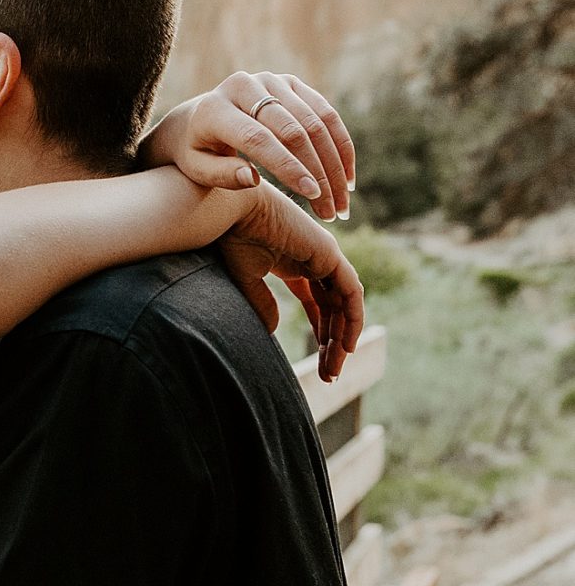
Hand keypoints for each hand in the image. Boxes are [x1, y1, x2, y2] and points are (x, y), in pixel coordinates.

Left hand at [146, 73, 354, 219]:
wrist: (200, 118)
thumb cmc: (197, 152)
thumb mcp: (197, 168)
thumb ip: (220, 175)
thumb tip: (252, 179)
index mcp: (216, 109)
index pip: (258, 138)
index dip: (288, 167)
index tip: (312, 196)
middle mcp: (245, 86)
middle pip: (293, 130)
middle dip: (318, 173)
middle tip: (332, 211)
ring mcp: (271, 81)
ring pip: (316, 121)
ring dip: (335, 165)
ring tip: (342, 203)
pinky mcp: (291, 83)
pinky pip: (325, 113)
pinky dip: (340, 146)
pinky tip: (347, 178)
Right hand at [217, 185, 363, 380]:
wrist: (232, 210)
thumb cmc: (232, 237)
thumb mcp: (246, 280)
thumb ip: (261, 304)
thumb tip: (272, 331)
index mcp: (297, 263)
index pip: (318, 305)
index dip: (320, 335)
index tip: (320, 365)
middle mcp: (316, 260)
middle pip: (334, 309)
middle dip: (333, 344)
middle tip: (329, 375)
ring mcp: (326, 256)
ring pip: (345, 305)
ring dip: (342, 339)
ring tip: (334, 368)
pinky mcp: (329, 254)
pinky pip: (351, 293)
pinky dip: (352, 319)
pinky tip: (346, 345)